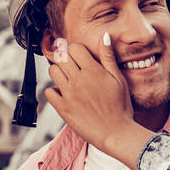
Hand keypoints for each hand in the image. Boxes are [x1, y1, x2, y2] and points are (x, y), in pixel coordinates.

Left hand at [44, 34, 133, 152]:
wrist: (116, 133)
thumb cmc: (121, 107)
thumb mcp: (119, 79)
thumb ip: (108, 57)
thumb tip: (104, 36)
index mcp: (93, 71)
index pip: (74, 48)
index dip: (77, 51)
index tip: (81, 57)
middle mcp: (78, 80)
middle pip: (61, 57)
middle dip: (67, 59)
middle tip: (74, 67)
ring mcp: (68, 94)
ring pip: (52, 71)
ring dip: (59, 72)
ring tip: (69, 79)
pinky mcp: (62, 108)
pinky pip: (48, 92)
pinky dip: (54, 91)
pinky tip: (64, 94)